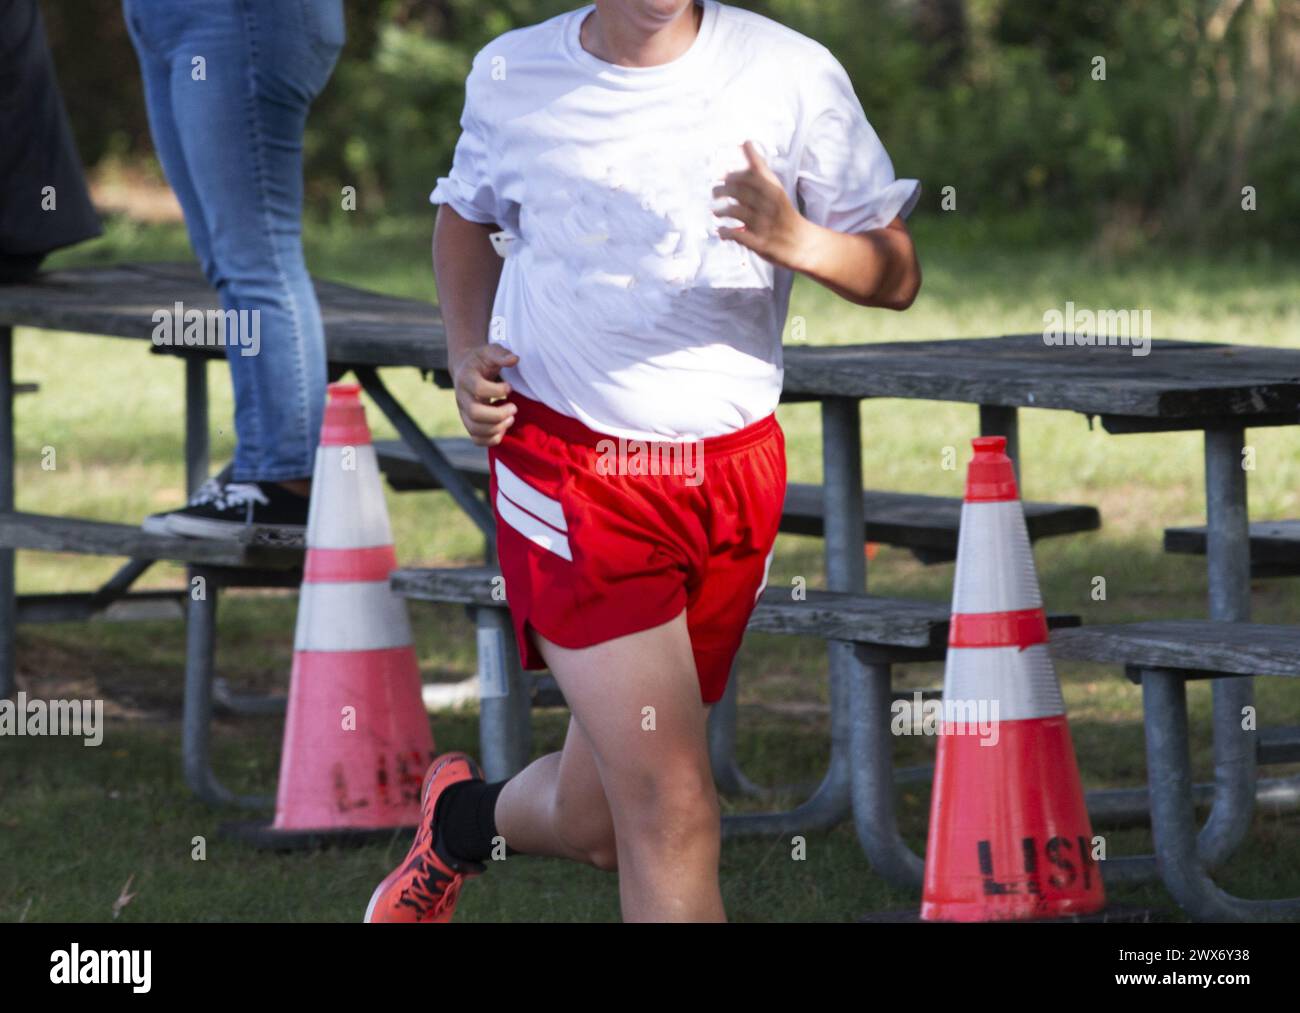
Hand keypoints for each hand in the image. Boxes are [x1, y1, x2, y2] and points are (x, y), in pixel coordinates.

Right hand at [452, 343, 519, 446]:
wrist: (465, 369)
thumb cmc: (481, 361)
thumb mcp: (490, 351)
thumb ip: (501, 354)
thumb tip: (514, 359)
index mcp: (466, 378)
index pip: (479, 388)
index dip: (497, 390)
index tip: (510, 387)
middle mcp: (462, 397)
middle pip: (475, 413)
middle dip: (499, 414)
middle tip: (514, 407)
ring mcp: (463, 412)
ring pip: (475, 429)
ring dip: (497, 428)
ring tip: (511, 419)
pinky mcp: (468, 422)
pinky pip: (476, 439)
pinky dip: (492, 439)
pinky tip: (503, 428)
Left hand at [712, 140, 813, 270]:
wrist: (802, 243)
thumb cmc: (783, 213)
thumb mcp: (774, 187)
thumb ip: (758, 167)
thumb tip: (744, 141)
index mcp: (773, 189)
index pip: (748, 174)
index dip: (731, 173)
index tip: (722, 175)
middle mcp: (769, 204)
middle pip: (738, 191)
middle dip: (721, 190)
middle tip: (715, 193)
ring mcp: (764, 224)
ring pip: (734, 211)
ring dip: (720, 211)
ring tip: (716, 212)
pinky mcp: (759, 243)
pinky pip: (736, 234)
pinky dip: (724, 232)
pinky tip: (721, 231)